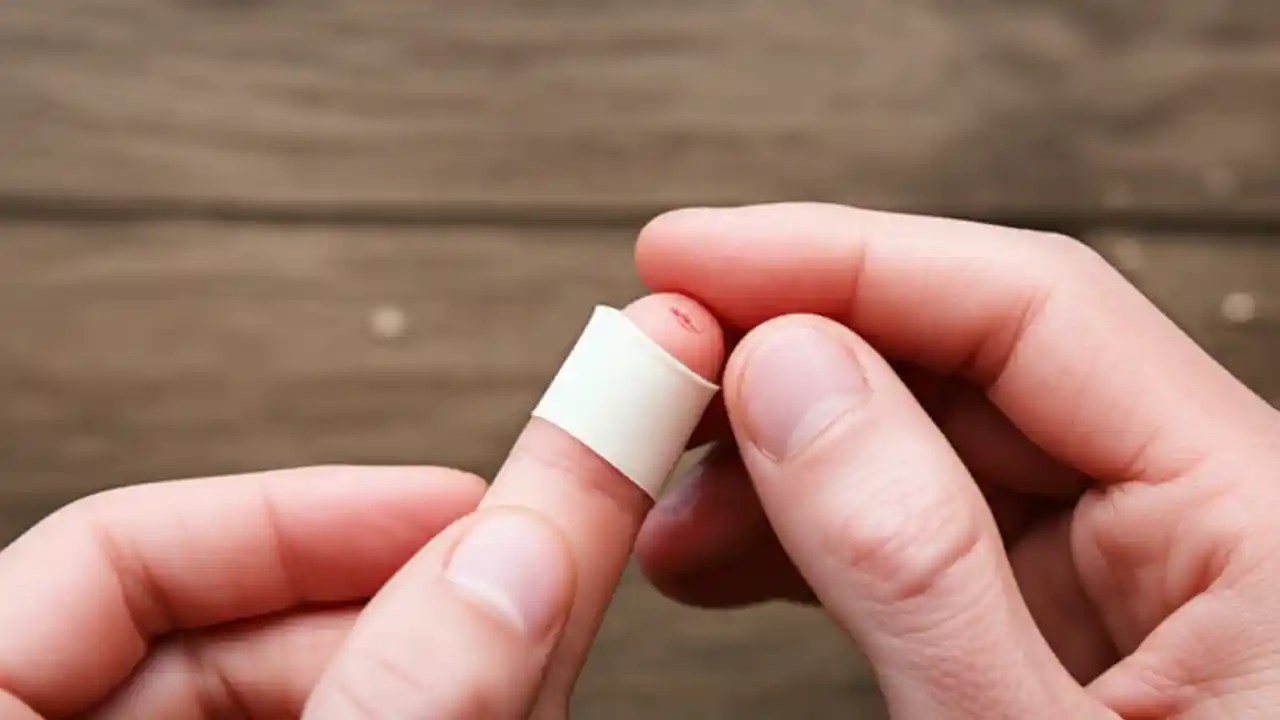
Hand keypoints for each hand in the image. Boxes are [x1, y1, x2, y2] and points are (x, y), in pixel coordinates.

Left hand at [0, 293, 724, 719]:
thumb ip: (392, 701)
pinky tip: (521, 699)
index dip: (302, 511)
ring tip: (557, 633)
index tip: (457, 498)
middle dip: (420, 591)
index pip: (121, 551)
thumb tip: (522, 560)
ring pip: (328, 704)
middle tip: (555, 557)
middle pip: (245, 631)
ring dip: (457, 663)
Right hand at [634, 203, 1279, 717]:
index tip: (691, 256)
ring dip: (782, 447)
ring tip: (664, 489)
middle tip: (656, 370)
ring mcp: (1138, 582)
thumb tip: (791, 373)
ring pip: (936, 446)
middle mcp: (1207, 525)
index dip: (841, 257)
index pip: (1025, 306)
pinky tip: (725, 551)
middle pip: (971, 362)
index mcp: (1259, 521)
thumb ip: (914, 562)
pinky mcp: (1077, 637)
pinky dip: (813, 532)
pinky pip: (930, 538)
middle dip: (792, 352)